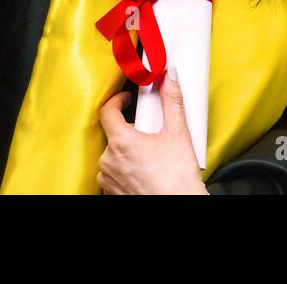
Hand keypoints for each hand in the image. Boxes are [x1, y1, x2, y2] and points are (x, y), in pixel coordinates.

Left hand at [97, 67, 209, 194]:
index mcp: (121, 142)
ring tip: (149, 154)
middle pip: (112, 133)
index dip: (117, 100)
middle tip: (148, 130)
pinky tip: (144, 170)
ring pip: (112, 154)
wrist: (179, 206)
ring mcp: (108, 179)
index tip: (126, 99)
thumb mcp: (178, 134)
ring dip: (127, 150)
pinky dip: (125, 168)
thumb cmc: (177, 180)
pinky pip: (113, 173)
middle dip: (129, 129)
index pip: (106, 110)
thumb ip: (172, 101)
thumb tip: (169, 78)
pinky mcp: (111, 192)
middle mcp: (109, 161)